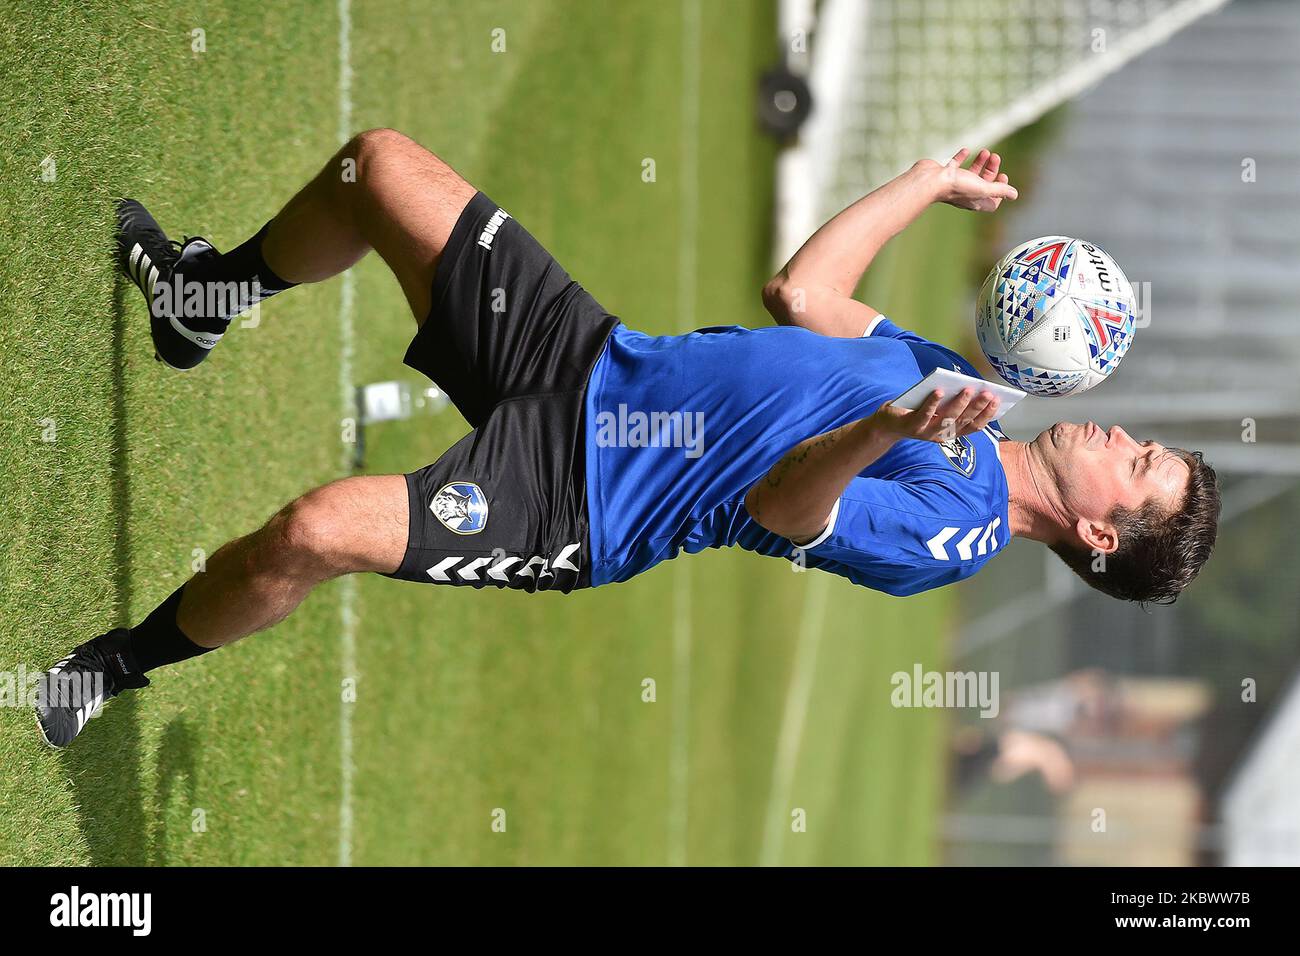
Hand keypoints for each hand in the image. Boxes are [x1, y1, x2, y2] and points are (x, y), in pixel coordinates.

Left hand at [869, 387, 1000, 442]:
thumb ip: (952, 402)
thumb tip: (971, 387)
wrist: (886, 425)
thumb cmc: (916, 411)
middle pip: (963, 421)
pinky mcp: (911, 426)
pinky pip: (924, 415)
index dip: (987, 415)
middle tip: (988, 392)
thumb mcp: (937, 409)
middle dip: (978, 406)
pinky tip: (939, 391)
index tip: (998, 400)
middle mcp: (941, 434)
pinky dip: (932, 403)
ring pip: (947, 419)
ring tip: (967, 389)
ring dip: (959, 404)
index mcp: (950, 431)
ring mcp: (926, 432)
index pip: (974, 426)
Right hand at [929, 148, 1018, 212]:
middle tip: (995, 157)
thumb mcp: (982, 188)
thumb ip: (999, 190)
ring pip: (970, 173)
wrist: (929, 180)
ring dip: (980, 162)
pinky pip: (954, 165)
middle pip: (983, 184)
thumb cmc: (956, 186)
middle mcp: (964, 194)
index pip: (991, 202)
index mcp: (974, 200)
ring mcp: (953, 184)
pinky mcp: (944, 174)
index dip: (1000, 191)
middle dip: (992, 170)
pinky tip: (967, 150)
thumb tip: (1015, 195)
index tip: (1003, 178)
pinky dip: (962, 157)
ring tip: (985, 151)